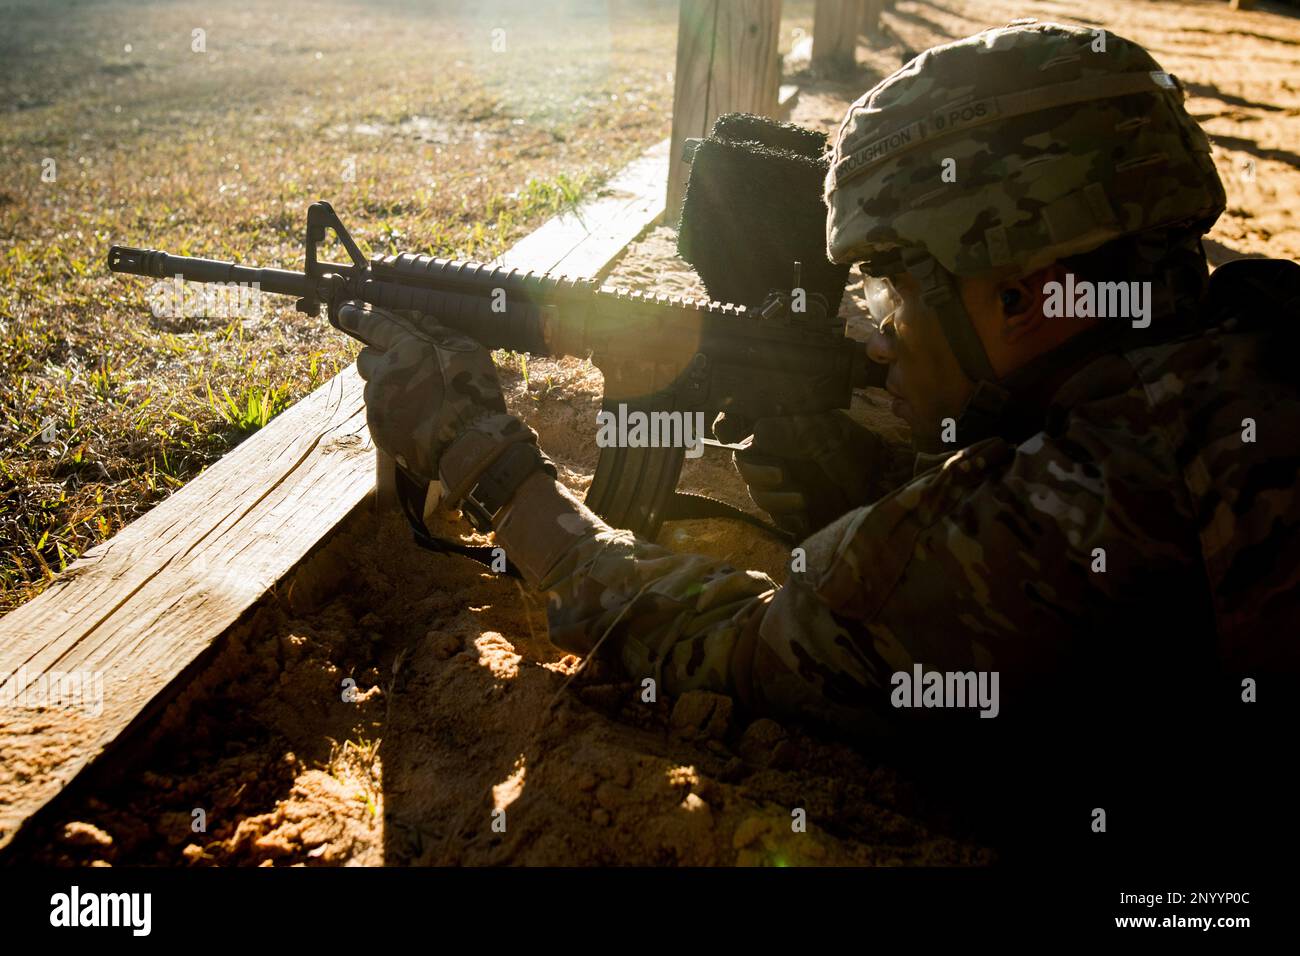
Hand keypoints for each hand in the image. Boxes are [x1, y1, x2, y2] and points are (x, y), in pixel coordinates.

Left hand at [333, 300, 519, 485]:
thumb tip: (418, 321)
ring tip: (417, 398)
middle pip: (365, 358)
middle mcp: (387, 373)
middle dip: (379, 358)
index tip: (345, 311)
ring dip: (388, 387)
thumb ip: (439, 332)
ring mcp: (380, 403)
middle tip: (403, 367)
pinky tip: (417, 417)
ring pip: (372, 387)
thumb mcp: (466, 351)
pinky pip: (379, 412)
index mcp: (408, 349)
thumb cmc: (473, 394)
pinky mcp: (378, 428)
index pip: (376, 324)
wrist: (467, 444)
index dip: (359, 316)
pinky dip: (394, 412)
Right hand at [722, 410, 890, 537]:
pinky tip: (803, 516)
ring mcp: (781, 486)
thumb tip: (758, 432)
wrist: (880, 482)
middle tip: (781, 476)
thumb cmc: (854, 448)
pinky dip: (785, 516)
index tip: (750, 443)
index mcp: (779, 433)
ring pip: (758, 494)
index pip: (746, 433)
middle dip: (757, 474)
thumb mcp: (826, 433)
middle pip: (746, 467)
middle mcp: (775, 458)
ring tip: (802, 500)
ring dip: (774, 498)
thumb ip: (793, 433)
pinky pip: (775, 517)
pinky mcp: (791, 511)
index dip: (733, 439)